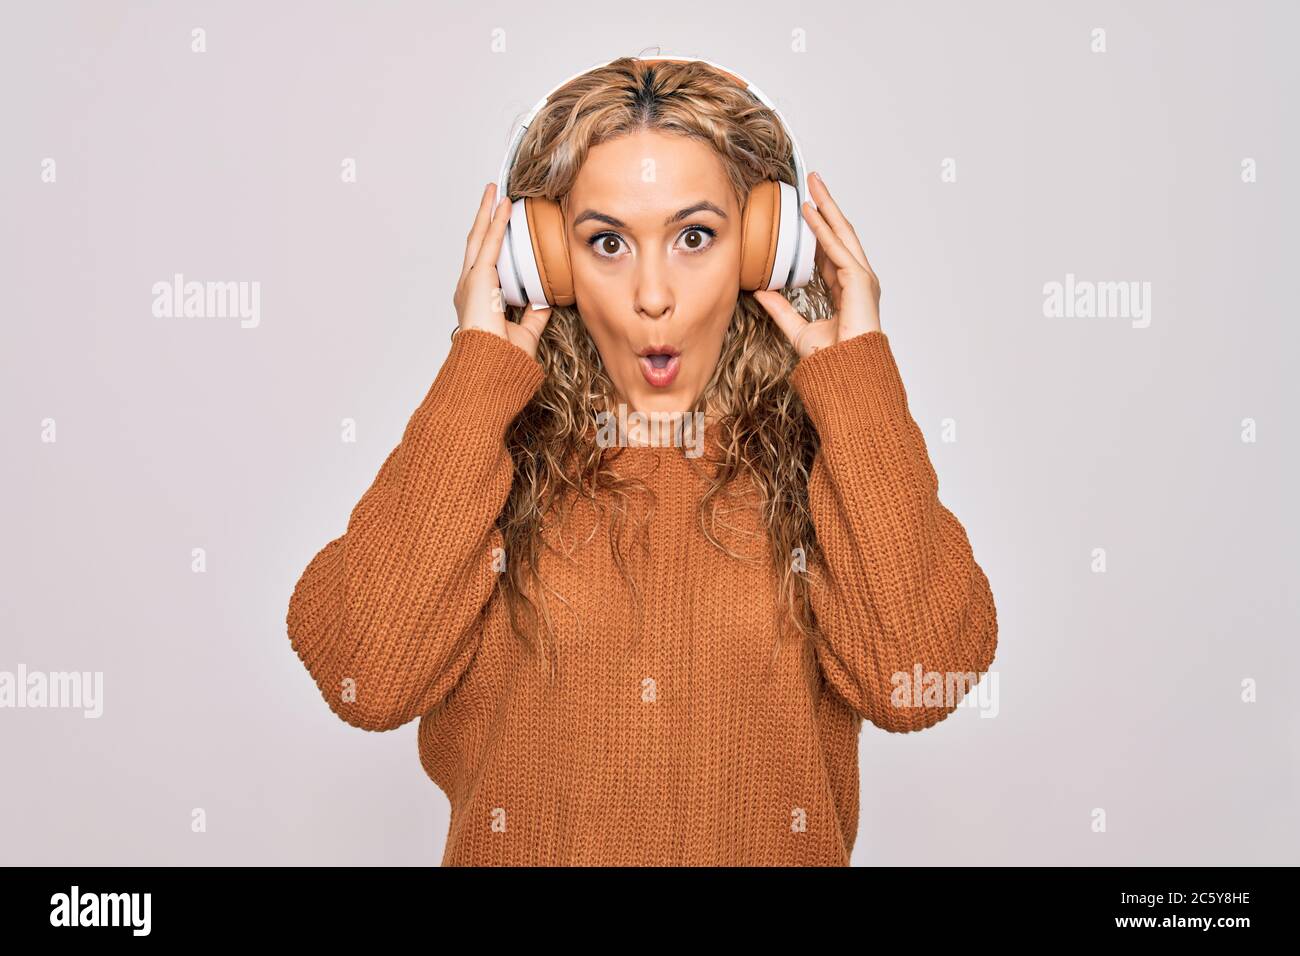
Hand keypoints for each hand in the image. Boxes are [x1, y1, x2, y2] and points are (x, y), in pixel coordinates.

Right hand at [453, 182, 552, 359]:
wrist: (491, 367)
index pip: (486, 262)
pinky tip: (504, 206)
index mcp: (479, 299)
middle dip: (485, 218)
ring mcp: (470, 281)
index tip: (502, 222)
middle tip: (493, 195)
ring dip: (488, 212)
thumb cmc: (502, 358)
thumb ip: (534, 316)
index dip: (493, 240)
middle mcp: (470, 287)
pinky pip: (491, 243)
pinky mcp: (478, 278)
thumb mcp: (526, 332)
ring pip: (479, 237)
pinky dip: (498, 222)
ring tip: (494, 191)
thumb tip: (547, 302)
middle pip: (477, 243)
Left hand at [752, 171, 881, 358]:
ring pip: (842, 233)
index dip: (817, 229)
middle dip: (826, 206)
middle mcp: (856, 279)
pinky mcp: (859, 280)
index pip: (829, 250)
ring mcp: (861, 278)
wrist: (845, 373)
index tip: (804, 210)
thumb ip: (780, 308)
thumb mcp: (796, 328)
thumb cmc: (830, 358)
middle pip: (840, 234)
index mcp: (845, 288)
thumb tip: (760, 292)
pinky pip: (837, 248)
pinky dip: (823, 229)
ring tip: (813, 185)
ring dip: (827, 207)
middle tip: (813, 182)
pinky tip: (811, 212)